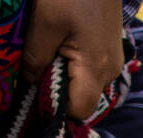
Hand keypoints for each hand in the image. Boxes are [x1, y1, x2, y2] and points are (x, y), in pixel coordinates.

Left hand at [22, 0, 124, 119]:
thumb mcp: (43, 23)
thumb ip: (35, 58)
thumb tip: (29, 83)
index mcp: (95, 69)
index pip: (78, 111)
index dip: (55, 108)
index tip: (35, 91)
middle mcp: (110, 71)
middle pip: (82, 100)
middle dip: (58, 90)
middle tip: (38, 66)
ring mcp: (113, 61)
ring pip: (85, 85)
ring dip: (65, 76)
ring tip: (50, 50)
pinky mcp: (110, 51)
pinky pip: (90, 71)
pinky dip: (74, 65)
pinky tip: (62, 44)